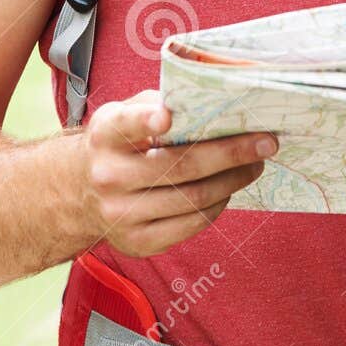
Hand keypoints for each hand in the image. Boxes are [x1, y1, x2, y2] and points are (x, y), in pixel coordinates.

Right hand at [84, 89, 277, 256]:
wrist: (80, 194)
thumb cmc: (119, 145)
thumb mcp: (124, 115)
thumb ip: (157, 105)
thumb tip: (214, 102)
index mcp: (106, 136)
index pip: (125, 125)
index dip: (146, 121)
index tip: (167, 116)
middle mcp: (108, 176)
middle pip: (180, 166)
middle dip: (231, 153)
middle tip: (266, 142)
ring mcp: (121, 214)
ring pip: (192, 198)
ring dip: (233, 180)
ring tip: (255, 164)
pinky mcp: (137, 243)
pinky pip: (191, 224)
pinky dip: (218, 204)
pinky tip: (228, 189)